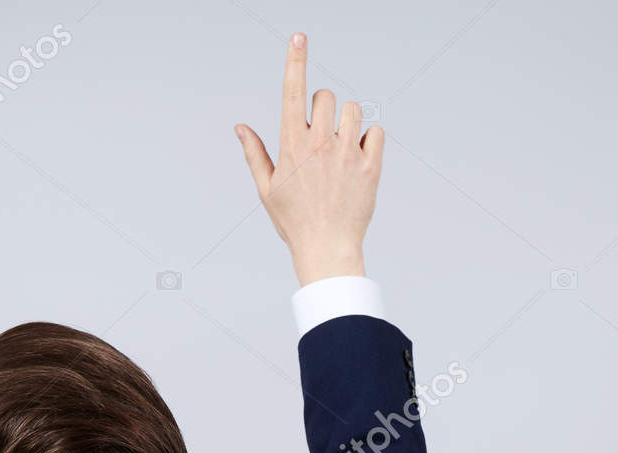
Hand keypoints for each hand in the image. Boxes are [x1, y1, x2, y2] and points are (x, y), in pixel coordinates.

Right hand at [235, 33, 384, 286]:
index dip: (295, 60)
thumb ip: (255, 153)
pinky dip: (369, 139)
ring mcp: (347, 153)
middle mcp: (320, 144)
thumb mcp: (267, 189)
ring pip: (353, 109)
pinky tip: (358, 158)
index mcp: (292, 145)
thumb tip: (241, 127)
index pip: (293, 91)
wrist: (327, 250)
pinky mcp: (370, 166)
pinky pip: (376, 131)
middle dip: (323, 108)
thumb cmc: (295, 222)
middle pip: (326, 96)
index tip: (299, 37)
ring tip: (341, 148)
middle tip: (321, 135)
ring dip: (347, 121)